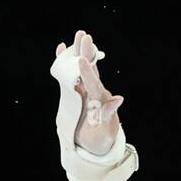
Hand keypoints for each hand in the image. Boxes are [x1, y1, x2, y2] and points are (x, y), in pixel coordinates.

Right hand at [54, 30, 123, 156]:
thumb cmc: (101, 139)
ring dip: (79, 52)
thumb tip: (118, 99)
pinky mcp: (76, 91)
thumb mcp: (105, 129)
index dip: (88, 73)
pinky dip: (66, 62)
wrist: (95, 144)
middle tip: (84, 35)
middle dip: (86, 53)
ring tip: (78, 35)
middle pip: (90, 70)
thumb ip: (109, 114)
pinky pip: (71, 74)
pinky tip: (62, 48)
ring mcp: (85, 90)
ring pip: (82, 68)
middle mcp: (94, 92)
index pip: (94, 84)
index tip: (82, 61)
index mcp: (100, 100)